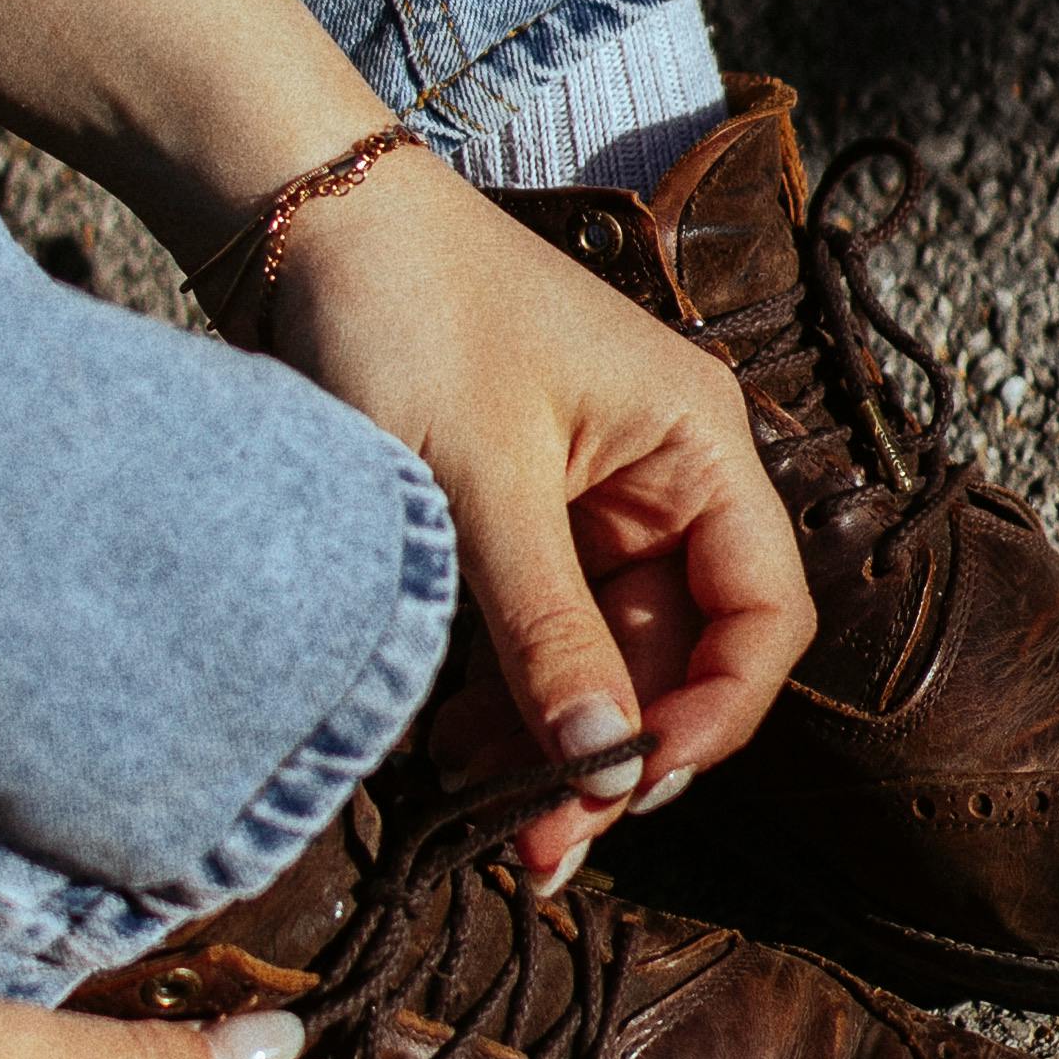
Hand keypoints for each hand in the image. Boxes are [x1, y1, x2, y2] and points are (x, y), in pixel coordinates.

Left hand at [261, 140, 808, 882]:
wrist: (296, 214)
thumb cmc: (403, 308)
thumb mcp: (478, 479)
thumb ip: (545, 628)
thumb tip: (605, 771)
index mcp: (695, 444)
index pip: (761, 612)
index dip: (714, 713)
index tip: (630, 782)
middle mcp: (662, 475)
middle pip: (680, 653)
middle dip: (619, 752)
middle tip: (541, 843)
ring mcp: (588, 499)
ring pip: (604, 657)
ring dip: (558, 741)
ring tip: (488, 819)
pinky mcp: (514, 516)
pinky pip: (539, 632)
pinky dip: (508, 698)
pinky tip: (454, 751)